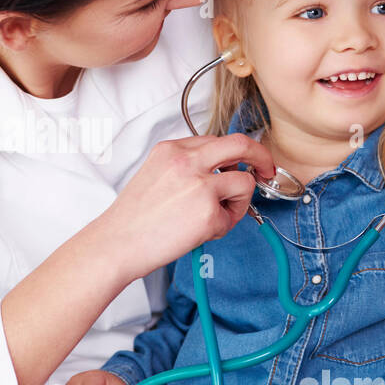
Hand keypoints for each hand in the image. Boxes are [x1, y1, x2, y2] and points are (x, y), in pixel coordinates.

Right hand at [95, 134, 275, 282]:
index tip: (242, 164)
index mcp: (172, 149)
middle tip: (267, 170)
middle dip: (261, 157)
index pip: (217, 141)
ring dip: (239, 202)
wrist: (117, 243)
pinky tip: (200, 233)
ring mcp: (199, 184)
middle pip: (241, 144)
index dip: (233, 155)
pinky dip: (223, 226)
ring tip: (217, 218)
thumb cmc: (133, 218)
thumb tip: (222, 173)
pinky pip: (233, 215)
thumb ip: (186, 167)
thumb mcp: (155, 174)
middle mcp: (187, 160)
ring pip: (244, 183)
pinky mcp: (208, 210)